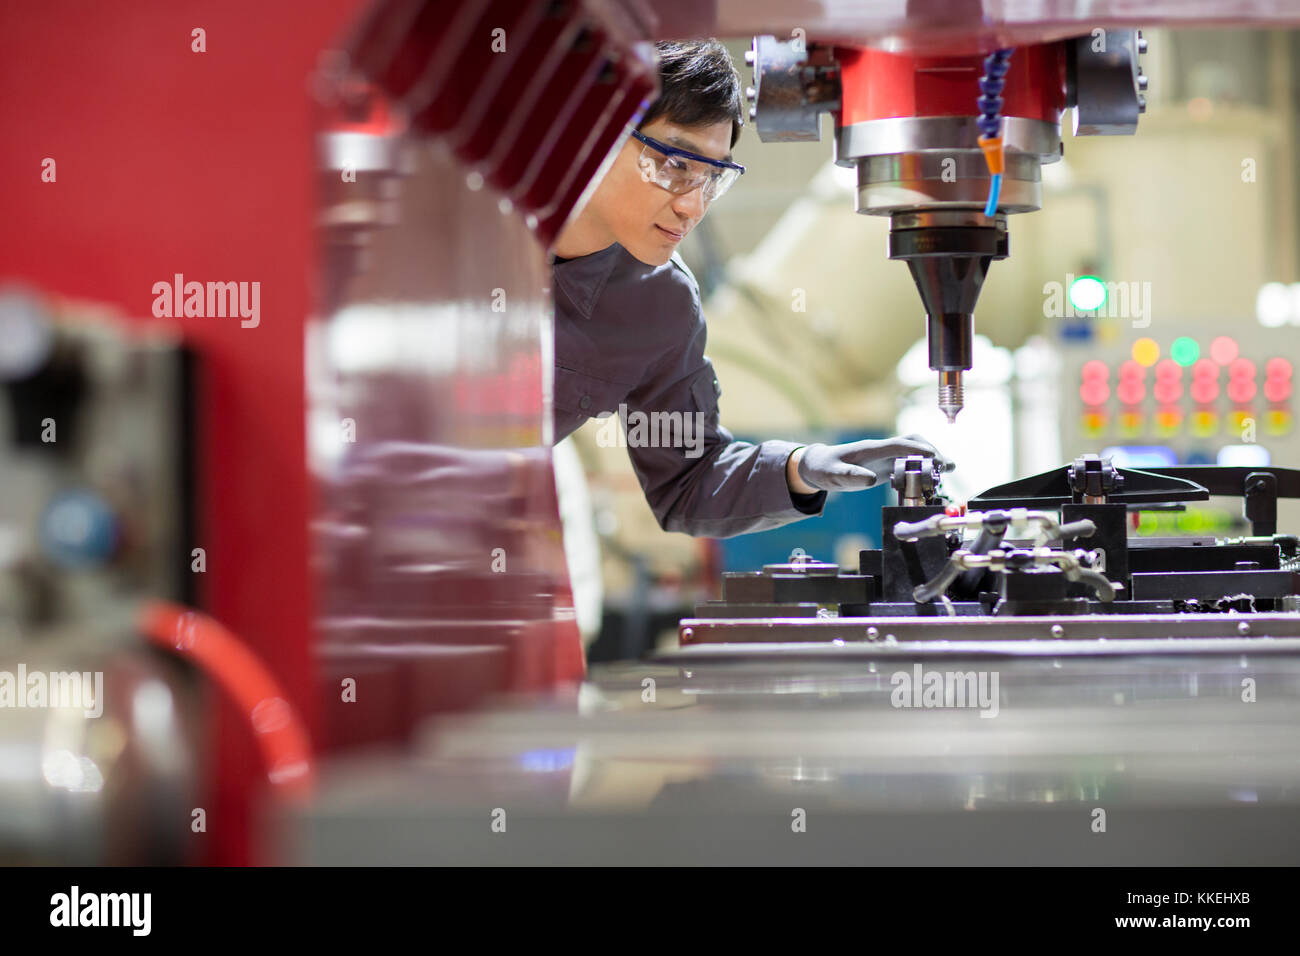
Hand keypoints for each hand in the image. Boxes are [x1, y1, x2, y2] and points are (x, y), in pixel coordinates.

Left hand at [787, 434, 953, 492]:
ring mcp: (884, 456)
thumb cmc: (824, 468)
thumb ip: (850, 476)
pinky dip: (924, 468)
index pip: (898, 445)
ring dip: (931, 457)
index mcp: (870, 449)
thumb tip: (870, 480)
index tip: (934, 456)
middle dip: (931, 451)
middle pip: (912, 442)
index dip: (916, 449)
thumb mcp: (833, 474)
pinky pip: (909, 463)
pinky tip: (934, 477)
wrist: (818, 466)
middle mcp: (881, 449)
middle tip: (946, 466)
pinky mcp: (885, 466)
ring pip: (913, 451)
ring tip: (949, 469)